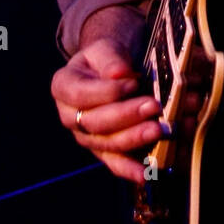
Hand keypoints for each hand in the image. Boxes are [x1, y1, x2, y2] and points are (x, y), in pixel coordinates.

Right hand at [51, 38, 161, 183]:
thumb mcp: (104, 49)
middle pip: (95, 122)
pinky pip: (114, 163)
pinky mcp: (103, 151)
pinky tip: (145, 174)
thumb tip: (119, 73)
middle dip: (126, 116)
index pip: (81, 94)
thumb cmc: (105, 60)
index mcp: (64, 87)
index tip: (132, 83)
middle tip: (153, 106)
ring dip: (134, 139)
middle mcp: (69, 116)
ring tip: (159, 130)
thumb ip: (110, 58)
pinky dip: (130, 170)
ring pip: (107, 144)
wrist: (110, 74)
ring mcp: (86, 137)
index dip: (107, 92)